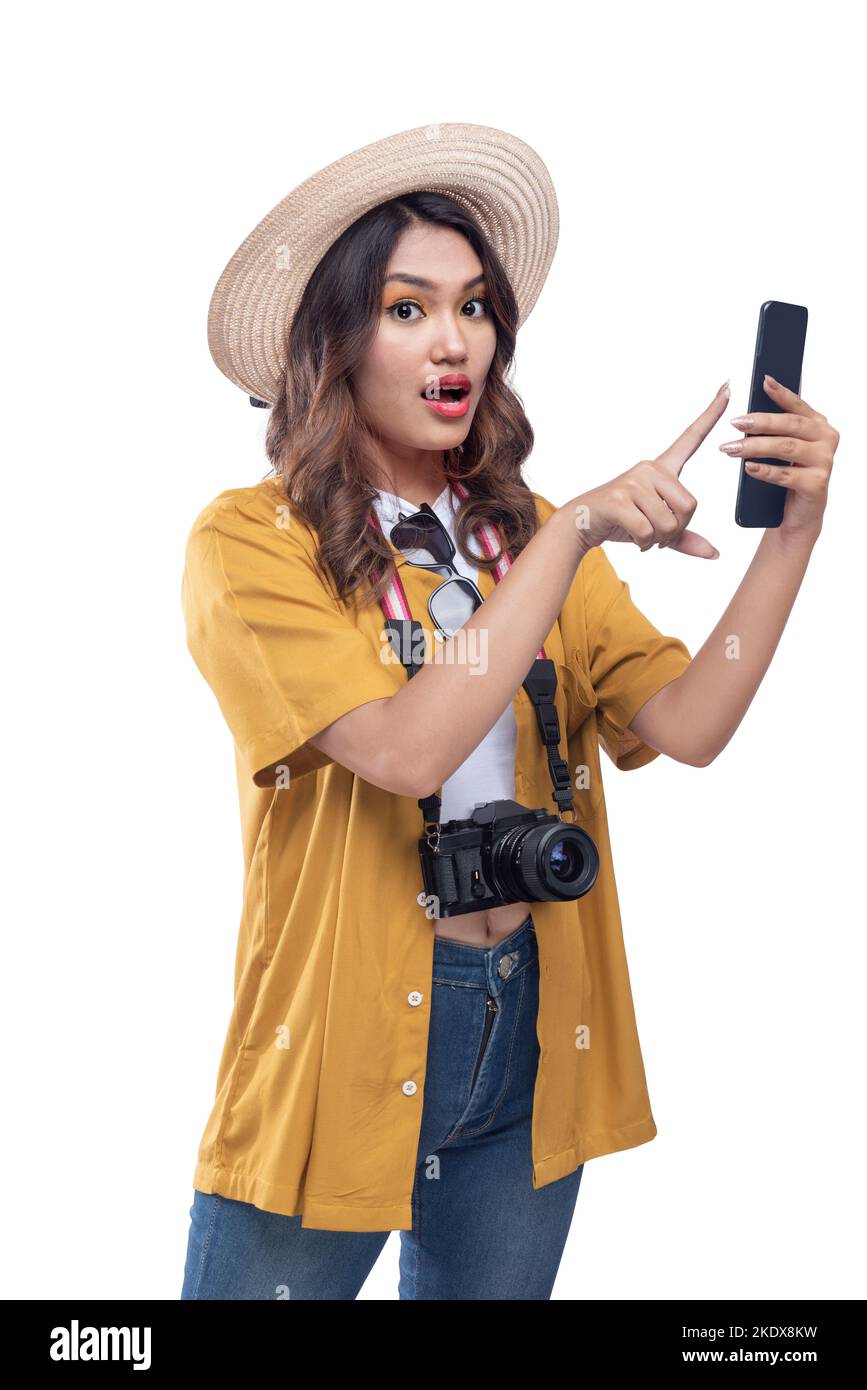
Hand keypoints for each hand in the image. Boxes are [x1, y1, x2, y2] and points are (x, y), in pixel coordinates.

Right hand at [568, 382, 728, 558]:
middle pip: (690, 506)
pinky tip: (632, 538)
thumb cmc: (620, 522)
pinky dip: (643, 543)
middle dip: (676, 530)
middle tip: (656, 534)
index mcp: (661, 469)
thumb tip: (714, 554)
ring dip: (658, 540)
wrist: (580, 524)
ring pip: (670, 523)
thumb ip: (684, 538)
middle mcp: (649, 468)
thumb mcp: (656, 530)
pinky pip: (648, 531)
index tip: (729, 388)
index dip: (712, 414)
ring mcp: (633, 481)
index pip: (691, 438)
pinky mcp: (619, 498)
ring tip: (641, 534)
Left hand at [720, 375, 837, 535]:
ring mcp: (824, 462)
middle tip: (735, 422)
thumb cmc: (787, 477)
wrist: (797, 515)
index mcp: (818, 425)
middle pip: (790, 425)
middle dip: (760, 422)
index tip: (763, 381)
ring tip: (732, 448)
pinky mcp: (817, 485)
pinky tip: (749, 468)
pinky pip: (786, 475)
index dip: (781, 393)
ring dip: (755, 447)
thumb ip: (775, 430)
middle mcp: (826, 439)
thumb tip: (748, 413)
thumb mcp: (782, 449)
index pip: (798, 405)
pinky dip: (766, 471)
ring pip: (786, 448)